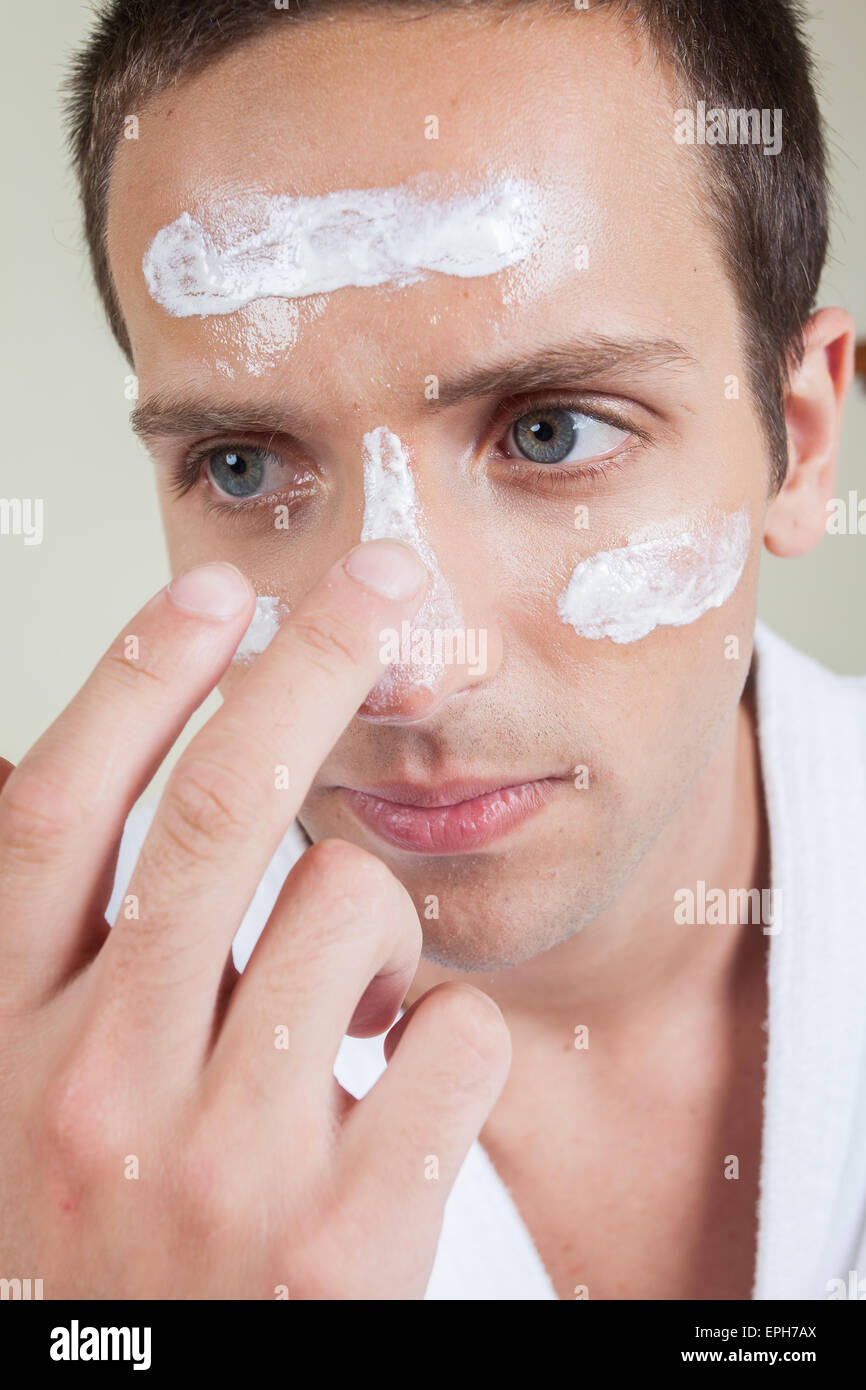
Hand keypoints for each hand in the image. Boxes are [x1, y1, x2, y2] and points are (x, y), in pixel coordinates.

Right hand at [0, 542, 509, 1298]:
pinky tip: (410, 1082)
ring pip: (351, 904)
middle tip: (380, 581)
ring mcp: (216, 1167)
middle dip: (309, 664)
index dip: (134, 680)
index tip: (212, 592)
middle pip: (214, 811)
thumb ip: (69, 965)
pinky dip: (458, 1025)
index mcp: (5, 1042)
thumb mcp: (37, 1101)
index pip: (57, 814)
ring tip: (354, 1000)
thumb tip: (102, 777)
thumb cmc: (111, 1244)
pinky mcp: (342, 1242)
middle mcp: (94, 1091)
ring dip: (382, 918)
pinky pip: (455, 1033)